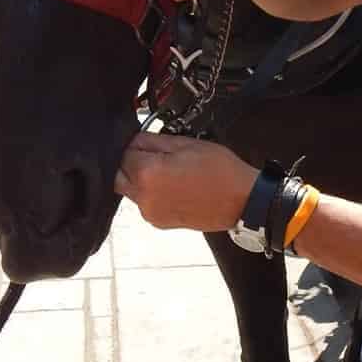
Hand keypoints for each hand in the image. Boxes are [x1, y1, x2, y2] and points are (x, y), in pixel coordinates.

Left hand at [115, 132, 257, 230]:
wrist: (241, 200)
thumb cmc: (221, 172)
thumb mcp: (186, 144)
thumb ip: (154, 140)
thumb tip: (136, 139)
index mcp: (148, 174)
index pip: (125, 152)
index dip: (137, 144)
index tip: (148, 142)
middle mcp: (144, 197)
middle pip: (120, 174)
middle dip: (132, 163)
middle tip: (154, 155)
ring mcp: (151, 213)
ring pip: (130, 190)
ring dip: (140, 179)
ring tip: (168, 171)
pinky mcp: (159, 222)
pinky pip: (144, 204)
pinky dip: (151, 193)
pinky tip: (173, 186)